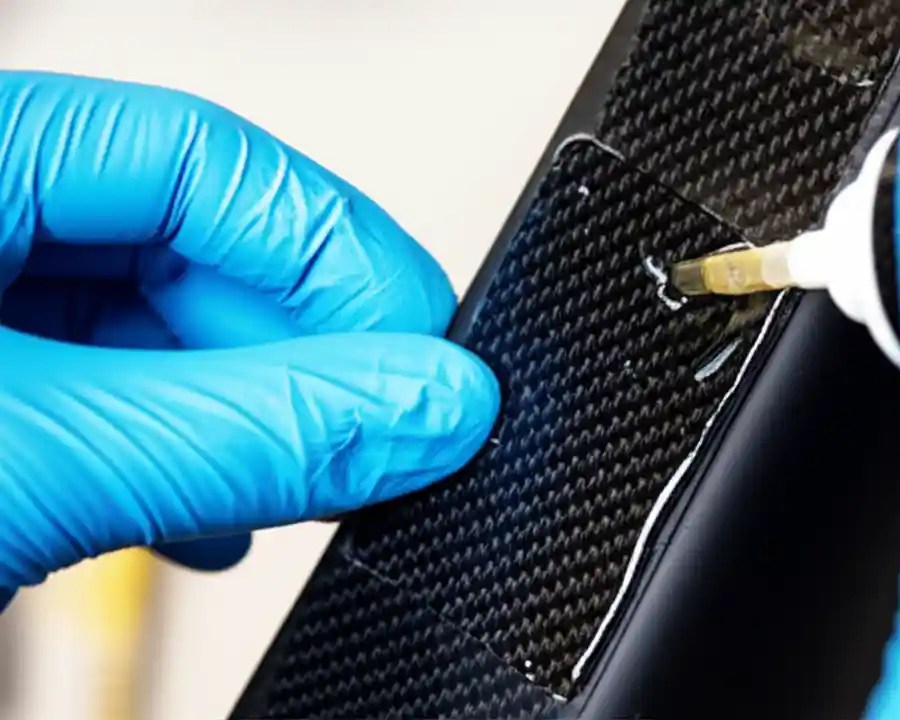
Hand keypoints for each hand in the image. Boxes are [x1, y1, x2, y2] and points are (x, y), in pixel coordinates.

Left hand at [0, 73, 498, 603]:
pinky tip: (214, 514)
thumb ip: (256, 430)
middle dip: (295, 352)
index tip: (415, 353)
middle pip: (189, 242)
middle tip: (376, 426)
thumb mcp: (44, 461)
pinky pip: (114, 392)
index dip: (330, 250)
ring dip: (247, 415)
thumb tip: (433, 406)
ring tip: (299, 482)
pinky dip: (181, 454)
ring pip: (159, 328)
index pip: (200, 156)